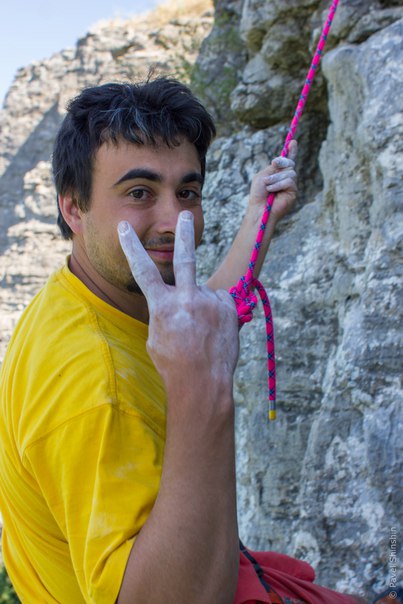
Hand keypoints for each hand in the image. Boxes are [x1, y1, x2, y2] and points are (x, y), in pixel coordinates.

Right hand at [118, 211, 239, 395]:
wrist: (203, 382)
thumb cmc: (173, 364)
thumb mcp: (157, 337)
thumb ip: (164, 312)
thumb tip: (172, 301)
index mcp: (162, 306)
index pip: (143, 270)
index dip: (132, 247)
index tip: (124, 227)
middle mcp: (186, 298)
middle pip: (185, 258)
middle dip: (184, 234)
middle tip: (185, 215)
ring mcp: (210, 302)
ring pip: (204, 293)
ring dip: (201, 306)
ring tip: (202, 332)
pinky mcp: (229, 307)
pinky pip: (219, 302)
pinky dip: (216, 312)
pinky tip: (214, 331)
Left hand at [248, 139, 297, 222]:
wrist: (259, 209)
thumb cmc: (258, 194)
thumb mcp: (263, 176)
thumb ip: (273, 168)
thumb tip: (279, 160)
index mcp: (278, 173)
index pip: (287, 161)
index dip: (292, 151)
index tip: (293, 142)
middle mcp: (286, 178)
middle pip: (290, 163)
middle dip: (282, 161)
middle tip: (273, 163)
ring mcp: (291, 185)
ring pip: (290, 172)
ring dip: (276, 177)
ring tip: (267, 185)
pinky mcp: (293, 192)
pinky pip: (289, 181)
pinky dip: (279, 184)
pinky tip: (272, 190)